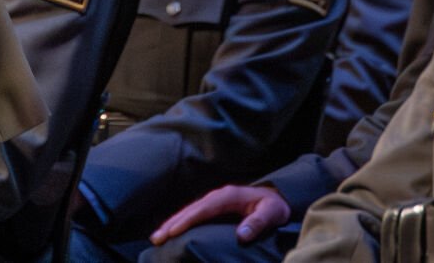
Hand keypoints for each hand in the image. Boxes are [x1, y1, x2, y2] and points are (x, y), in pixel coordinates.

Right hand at [150, 185, 289, 245]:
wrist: (277, 198)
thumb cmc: (275, 207)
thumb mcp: (272, 213)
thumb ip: (258, 223)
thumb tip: (241, 235)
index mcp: (227, 196)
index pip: (202, 209)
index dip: (187, 220)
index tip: (172, 232)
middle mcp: (216, 197)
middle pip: (189, 210)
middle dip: (171, 223)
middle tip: (156, 238)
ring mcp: (213, 201)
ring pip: (188, 212)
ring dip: (172, 223)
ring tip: (157, 237)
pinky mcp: (213, 208)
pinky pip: (193, 215)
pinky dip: (180, 223)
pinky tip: (172, 232)